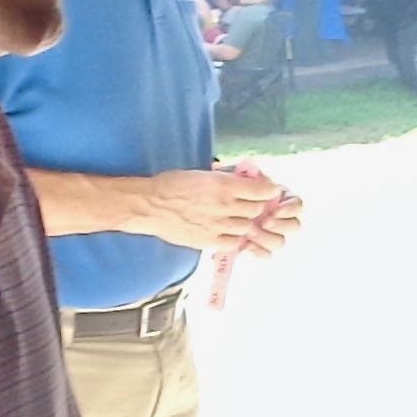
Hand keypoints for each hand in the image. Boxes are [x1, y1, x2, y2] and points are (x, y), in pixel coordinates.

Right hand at [135, 164, 301, 256]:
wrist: (149, 205)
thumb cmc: (171, 184)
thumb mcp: (202, 174)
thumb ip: (225, 180)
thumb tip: (243, 182)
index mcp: (224, 185)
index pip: (263, 190)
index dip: (267, 191)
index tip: (266, 191)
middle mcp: (225, 205)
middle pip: (256, 210)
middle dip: (255, 207)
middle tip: (248, 205)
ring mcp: (218, 225)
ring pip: (247, 227)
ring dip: (244, 222)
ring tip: (234, 218)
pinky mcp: (209, 241)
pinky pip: (233, 242)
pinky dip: (234, 238)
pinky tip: (225, 231)